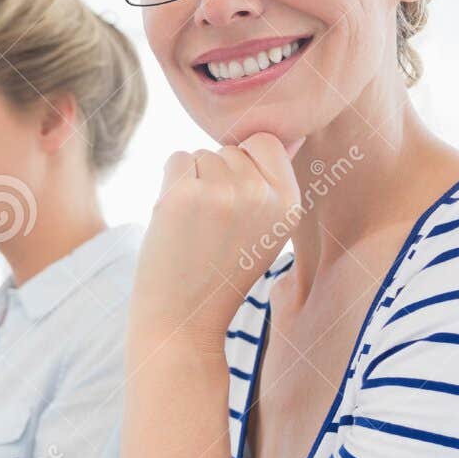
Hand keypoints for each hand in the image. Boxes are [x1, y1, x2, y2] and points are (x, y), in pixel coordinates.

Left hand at [130, 132, 303, 348]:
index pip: (267, 142)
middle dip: (214, 179)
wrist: (184, 322)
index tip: (232, 203)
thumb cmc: (219, 274)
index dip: (243, 165)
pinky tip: (175, 220)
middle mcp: (262, 195)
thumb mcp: (265, 232)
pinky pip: (176, 159)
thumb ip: (272, 186)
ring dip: (190, 183)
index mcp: (290, 203)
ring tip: (193, 228)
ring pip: (201, 154)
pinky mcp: (184, 196)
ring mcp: (223, 194)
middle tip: (210, 227)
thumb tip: (281, 135)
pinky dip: (169, 184)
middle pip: (229, 150)